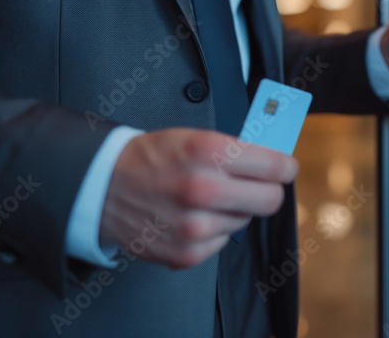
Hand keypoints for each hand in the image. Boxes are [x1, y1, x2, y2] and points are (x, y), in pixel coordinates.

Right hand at [99, 128, 297, 268]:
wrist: (103, 187)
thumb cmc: (152, 158)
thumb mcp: (193, 137)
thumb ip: (236, 149)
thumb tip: (276, 159)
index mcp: (209, 152)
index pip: (276, 168)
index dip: (285, 168)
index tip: (285, 169)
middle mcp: (203, 189)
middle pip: (270, 200)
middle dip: (267, 190)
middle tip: (256, 185)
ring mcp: (195, 225)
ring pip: (246, 220)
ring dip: (234, 210)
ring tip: (206, 198)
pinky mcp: (187, 253)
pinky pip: (223, 240)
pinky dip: (214, 229)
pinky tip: (191, 216)